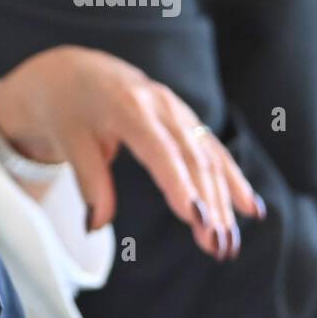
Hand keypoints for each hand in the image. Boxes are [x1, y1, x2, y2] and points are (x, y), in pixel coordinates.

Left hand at [0, 45, 263, 260]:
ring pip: (209, 158)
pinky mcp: (185, 118)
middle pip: (193, 159)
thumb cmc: (66, 107)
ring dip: (224, 202)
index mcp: (129, 107)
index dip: (180, 185)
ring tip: (229, 242)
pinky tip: (250, 209)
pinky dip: (233, 181)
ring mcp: (177, 110)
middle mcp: (161, 105)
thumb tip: (94, 226)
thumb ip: (89, 181)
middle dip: (210, 205)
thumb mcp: (69, 141)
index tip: (196, 218)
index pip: (161, 151)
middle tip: (217, 246)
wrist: (72, 71)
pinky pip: (213, 151)